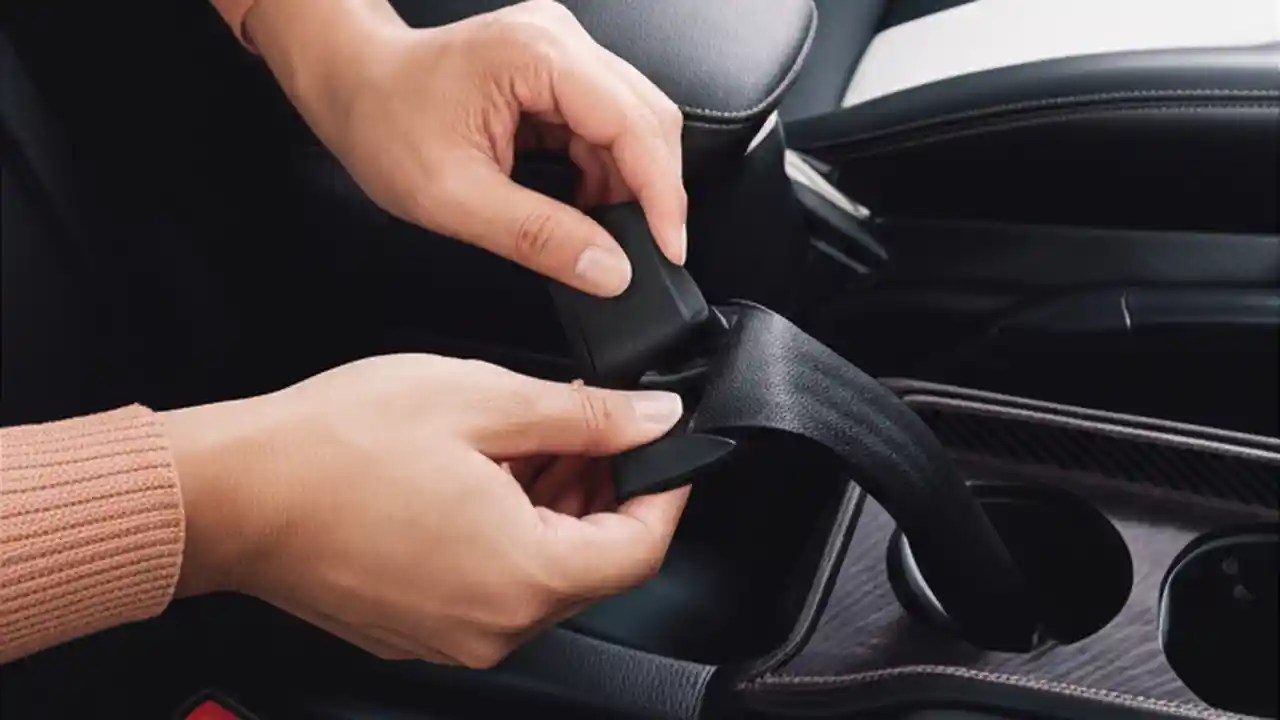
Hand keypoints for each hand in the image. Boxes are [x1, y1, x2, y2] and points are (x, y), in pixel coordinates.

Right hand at [163, 355, 688, 666]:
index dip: (665, 491)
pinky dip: (511, 535)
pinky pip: (495, 587)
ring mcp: (453, 636)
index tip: (664, 447)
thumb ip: (585, 417)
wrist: (231, 492)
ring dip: (556, 509)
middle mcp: (495, 626)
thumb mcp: (483, 401)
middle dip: (606, 493)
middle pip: (594, 565)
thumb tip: (653, 420)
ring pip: (544, 575)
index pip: (641, 550)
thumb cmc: (337, 446)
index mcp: (523, 576)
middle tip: (590, 428)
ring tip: (531, 441)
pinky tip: (486, 479)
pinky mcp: (418, 628)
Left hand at [246, 0, 687, 296]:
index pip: (634, 125)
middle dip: (653, 193)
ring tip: (606, 237)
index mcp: (538, 56)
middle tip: (645, 255)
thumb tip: (610, 270)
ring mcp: (562, 53)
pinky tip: (587, 209)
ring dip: (629, 187)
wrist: (351, 83)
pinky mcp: (558, 74)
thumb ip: (538, 237)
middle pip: (648, 120)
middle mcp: (561, 41)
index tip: (669, 250)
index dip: (662, 194)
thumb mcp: (454, 198)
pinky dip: (607, 175)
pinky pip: (607, 127)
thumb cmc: (382, 121)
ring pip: (634, 126)